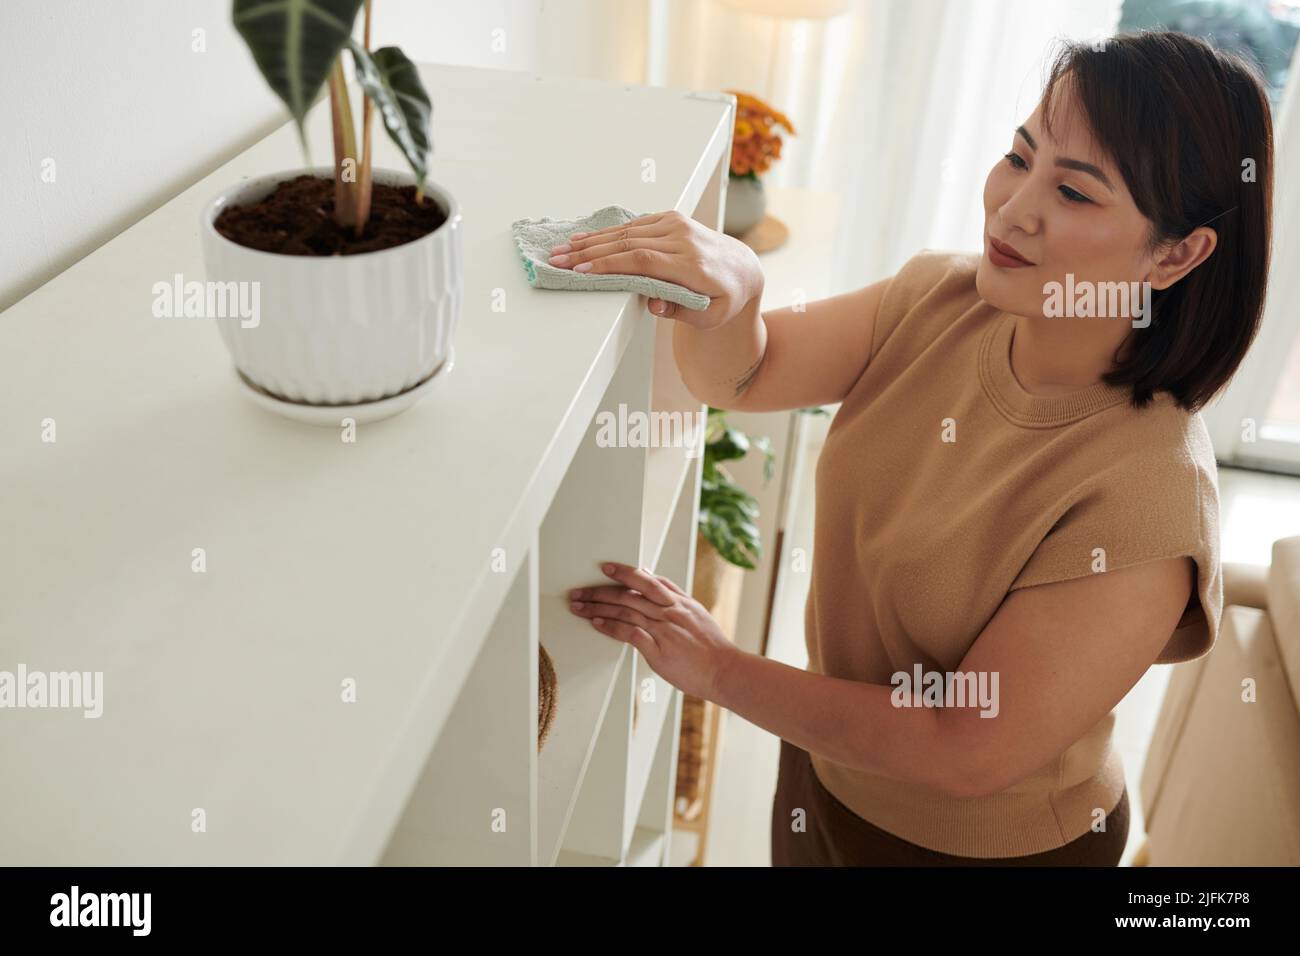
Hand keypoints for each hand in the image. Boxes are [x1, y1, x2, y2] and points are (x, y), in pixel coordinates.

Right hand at [547, 210, 763, 329]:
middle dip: (590, 253)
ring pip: (627, 231)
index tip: (582, 271)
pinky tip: (585, 238)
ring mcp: (677, 225)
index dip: (610, 264)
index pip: (643, 261)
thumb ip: (680, 311)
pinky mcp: (671, 219)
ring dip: (592, 241)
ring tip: (563, 249)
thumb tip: (652, 305)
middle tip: (559, 260)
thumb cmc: (724, 298)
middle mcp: (684, 240)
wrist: (742, 268)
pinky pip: (634, 225)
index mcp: (693, 265)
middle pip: (628, 244)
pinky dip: (607, 232)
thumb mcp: (710, 315)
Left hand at [567, 562, 740, 701]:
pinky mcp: (658, 650)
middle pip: (628, 594)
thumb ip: (673, 595)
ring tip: (580, 607)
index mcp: (678, 601)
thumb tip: (652, 577)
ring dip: (598, 607)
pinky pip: (629, 633)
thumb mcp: (695, 612)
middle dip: (600, 591)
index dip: (623, 572)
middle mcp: (669, 612)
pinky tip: (597, 624)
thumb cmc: (710, 646)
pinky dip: (611, 627)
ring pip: (625, 611)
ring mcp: (663, 630)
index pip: (645, 579)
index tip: (605, 568)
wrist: (723, 670)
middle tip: (580, 591)